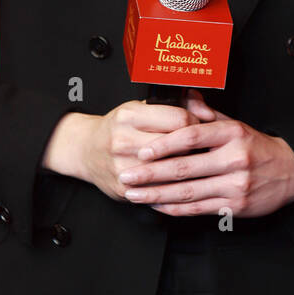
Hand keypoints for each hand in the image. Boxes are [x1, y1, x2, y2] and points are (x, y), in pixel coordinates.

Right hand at [39, 94, 216, 202]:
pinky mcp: (123, 188)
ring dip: (183, 168)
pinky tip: (174, 180)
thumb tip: (207, 112)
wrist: (86, 150)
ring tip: (185, 162)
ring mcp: (122, 166)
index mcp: (129, 115)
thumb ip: (178, 104)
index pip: (179, 119)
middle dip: (192, 147)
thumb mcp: (143, 107)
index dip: (194, 123)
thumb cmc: (119, 127)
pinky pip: (159, 190)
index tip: (195, 127)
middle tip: (194, 147)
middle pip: (177, 146)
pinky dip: (171, 186)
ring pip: (171, 171)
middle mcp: (123, 140)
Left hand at [118, 89, 293, 218]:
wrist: (292, 172)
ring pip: (188, 192)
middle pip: (185, 168)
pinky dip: (174, 209)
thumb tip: (185, 95)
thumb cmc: (257, 147)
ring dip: (157, 194)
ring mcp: (236, 184)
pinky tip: (157, 205)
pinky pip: (198, 209)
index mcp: (232, 134)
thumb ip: (207, 114)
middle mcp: (234, 158)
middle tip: (127, 176)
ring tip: (134, 194)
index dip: (164, 145)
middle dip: (151, 174)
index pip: (192, 137)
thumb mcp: (236, 124)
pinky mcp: (236, 206)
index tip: (142, 152)